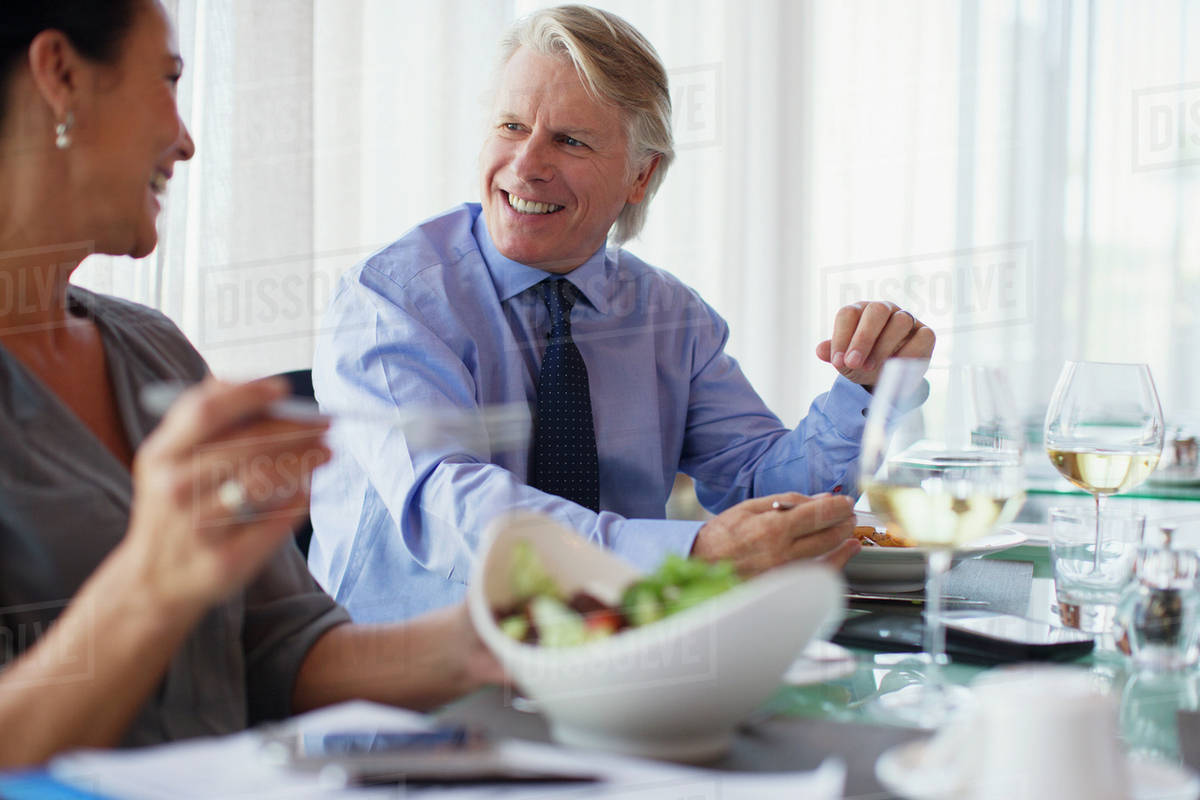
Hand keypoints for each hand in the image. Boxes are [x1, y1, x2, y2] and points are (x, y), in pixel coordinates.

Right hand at [121, 377, 330, 614]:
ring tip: (326, 452)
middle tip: (327, 424)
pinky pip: (273, 522)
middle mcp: (174, 490)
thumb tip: (257, 386)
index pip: (206, 411)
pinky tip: (307, 490)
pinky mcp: (224, 561)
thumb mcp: (169, 460)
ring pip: (263, 482)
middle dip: (295, 430)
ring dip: (303, 461)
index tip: (283, 389)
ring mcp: (197, 528)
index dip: (247, 395)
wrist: (151, 582)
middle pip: (245, 445)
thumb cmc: (176, 506)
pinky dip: (296, 501)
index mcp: (160, 456)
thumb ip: (202, 420)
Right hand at [691, 493, 859, 575]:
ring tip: (847, 529)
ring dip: (843, 539)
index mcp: (771, 529)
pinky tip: (846, 552)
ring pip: (828, 556)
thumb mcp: (750, 507)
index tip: (844, 501)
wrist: (701, 567)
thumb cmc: (722, 535)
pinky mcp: (785, 589)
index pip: (818, 514)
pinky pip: (819, 577)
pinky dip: (838, 562)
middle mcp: (782, 554)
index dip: (837, 506)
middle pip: (827, 535)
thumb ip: (787, 502)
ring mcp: (785, 575)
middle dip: (843, 521)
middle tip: (847, 513)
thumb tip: (820, 498)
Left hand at [815, 301, 934, 387]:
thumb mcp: (846, 362)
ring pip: (900, 321)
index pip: (848, 314)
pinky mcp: (925, 333)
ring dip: (884, 346)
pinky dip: (910, 352)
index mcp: (859, 312)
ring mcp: (907, 319)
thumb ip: (834, 355)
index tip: (838, 362)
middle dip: (863, 338)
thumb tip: (820, 350)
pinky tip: (897, 368)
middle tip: (853, 362)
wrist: (888, 376)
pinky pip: (923, 336)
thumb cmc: (863, 362)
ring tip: (872, 368)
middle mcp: (883, 310)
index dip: (841, 337)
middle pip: (875, 311)